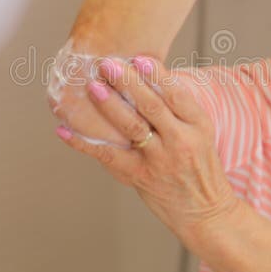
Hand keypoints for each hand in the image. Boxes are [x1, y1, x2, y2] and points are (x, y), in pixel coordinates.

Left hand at [54, 56, 238, 242]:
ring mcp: (160, 160)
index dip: (158, 76)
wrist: (206, 212)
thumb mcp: (201, 134)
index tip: (141, 59)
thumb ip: (178, 110)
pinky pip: (108, 157)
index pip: (177, 95)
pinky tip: (65, 131)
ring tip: (93, 87)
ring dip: (110, 106)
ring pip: (132, 127)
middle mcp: (181, 141)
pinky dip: (84, 144)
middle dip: (129, 83)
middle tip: (108, 63)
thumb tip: (143, 78)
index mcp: (198, 125)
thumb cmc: (200, 168)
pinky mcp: (140, 177)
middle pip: (152, 106)